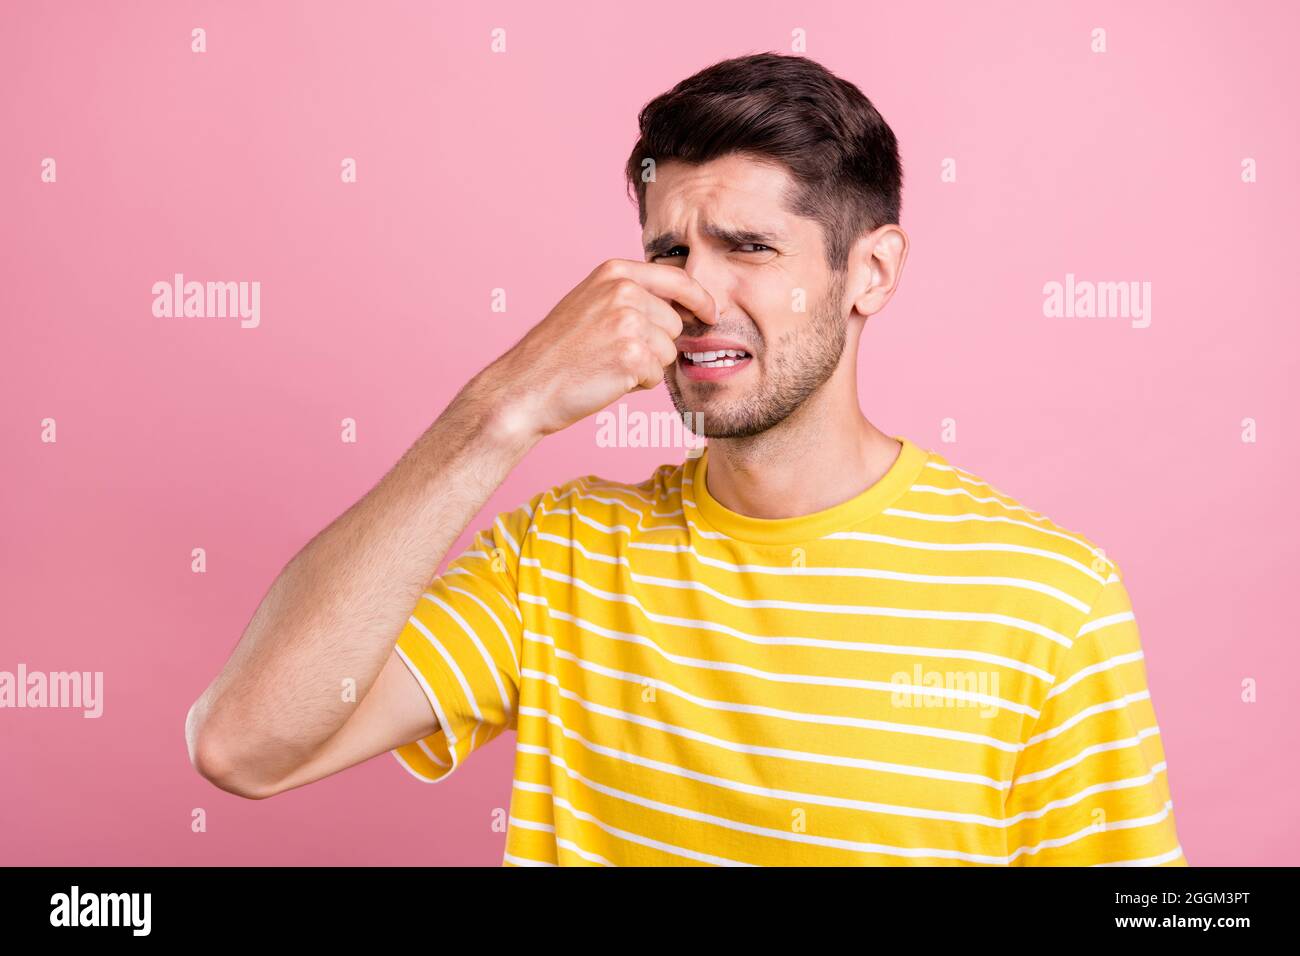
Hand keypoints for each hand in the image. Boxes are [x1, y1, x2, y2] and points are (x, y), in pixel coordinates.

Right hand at [481, 259, 717, 440]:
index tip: (711, 312)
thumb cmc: (558, 352)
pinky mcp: (632, 354)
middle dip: (656, 343)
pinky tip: (607, 379)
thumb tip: (685, 306)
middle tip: (613, 353)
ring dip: (647, 365)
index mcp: (615, 271)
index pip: (677, 278)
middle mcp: (623, 290)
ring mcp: (628, 321)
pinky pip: (658, 374)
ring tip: (607, 365)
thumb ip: (631, 296)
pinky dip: (638, 383)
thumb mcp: (591, 303)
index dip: (700, 298)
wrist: (526, 386)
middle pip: (676, 321)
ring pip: (669, 350)